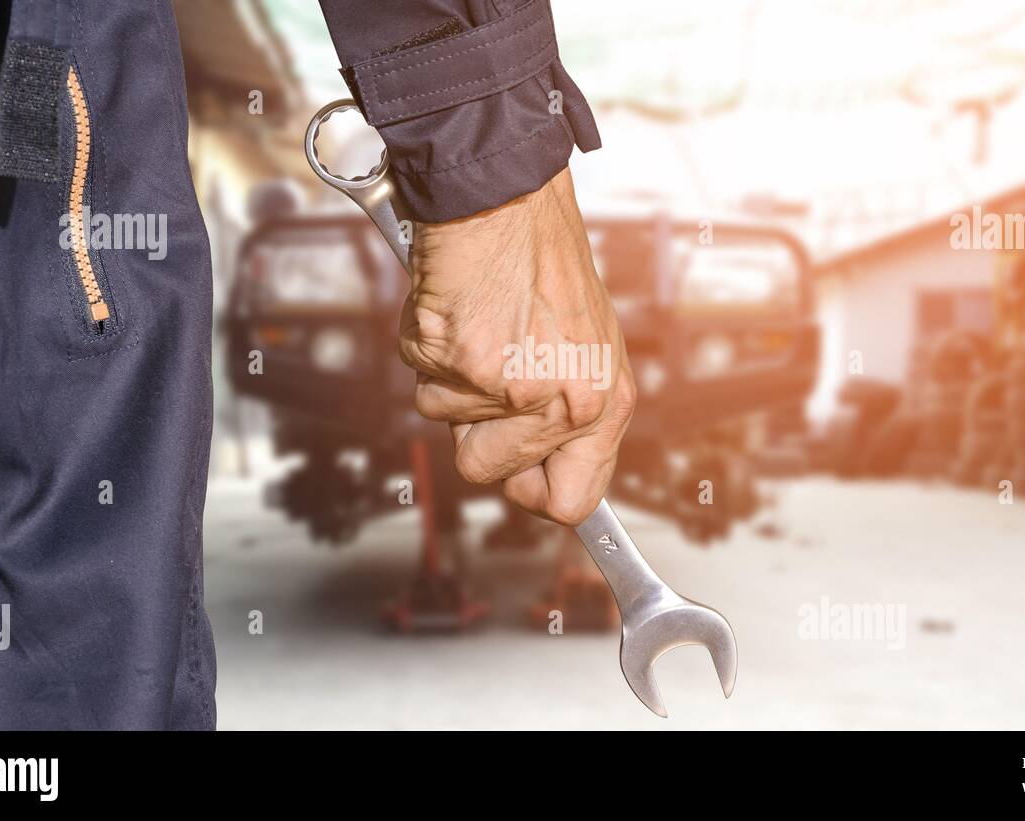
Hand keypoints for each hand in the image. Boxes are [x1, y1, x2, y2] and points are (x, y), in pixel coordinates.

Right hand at [398, 168, 635, 525]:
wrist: (505, 194)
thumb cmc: (542, 258)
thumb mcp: (586, 343)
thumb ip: (566, 413)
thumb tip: (537, 476)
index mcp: (603, 400)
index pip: (570, 500)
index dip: (532, 490)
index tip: (516, 474)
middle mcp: (561, 400)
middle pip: (487, 472)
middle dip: (474, 428)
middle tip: (489, 368)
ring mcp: (507, 384)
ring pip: (444, 423)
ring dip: (449, 378)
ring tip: (479, 324)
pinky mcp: (457, 360)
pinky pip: (421, 378)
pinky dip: (428, 346)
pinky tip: (457, 309)